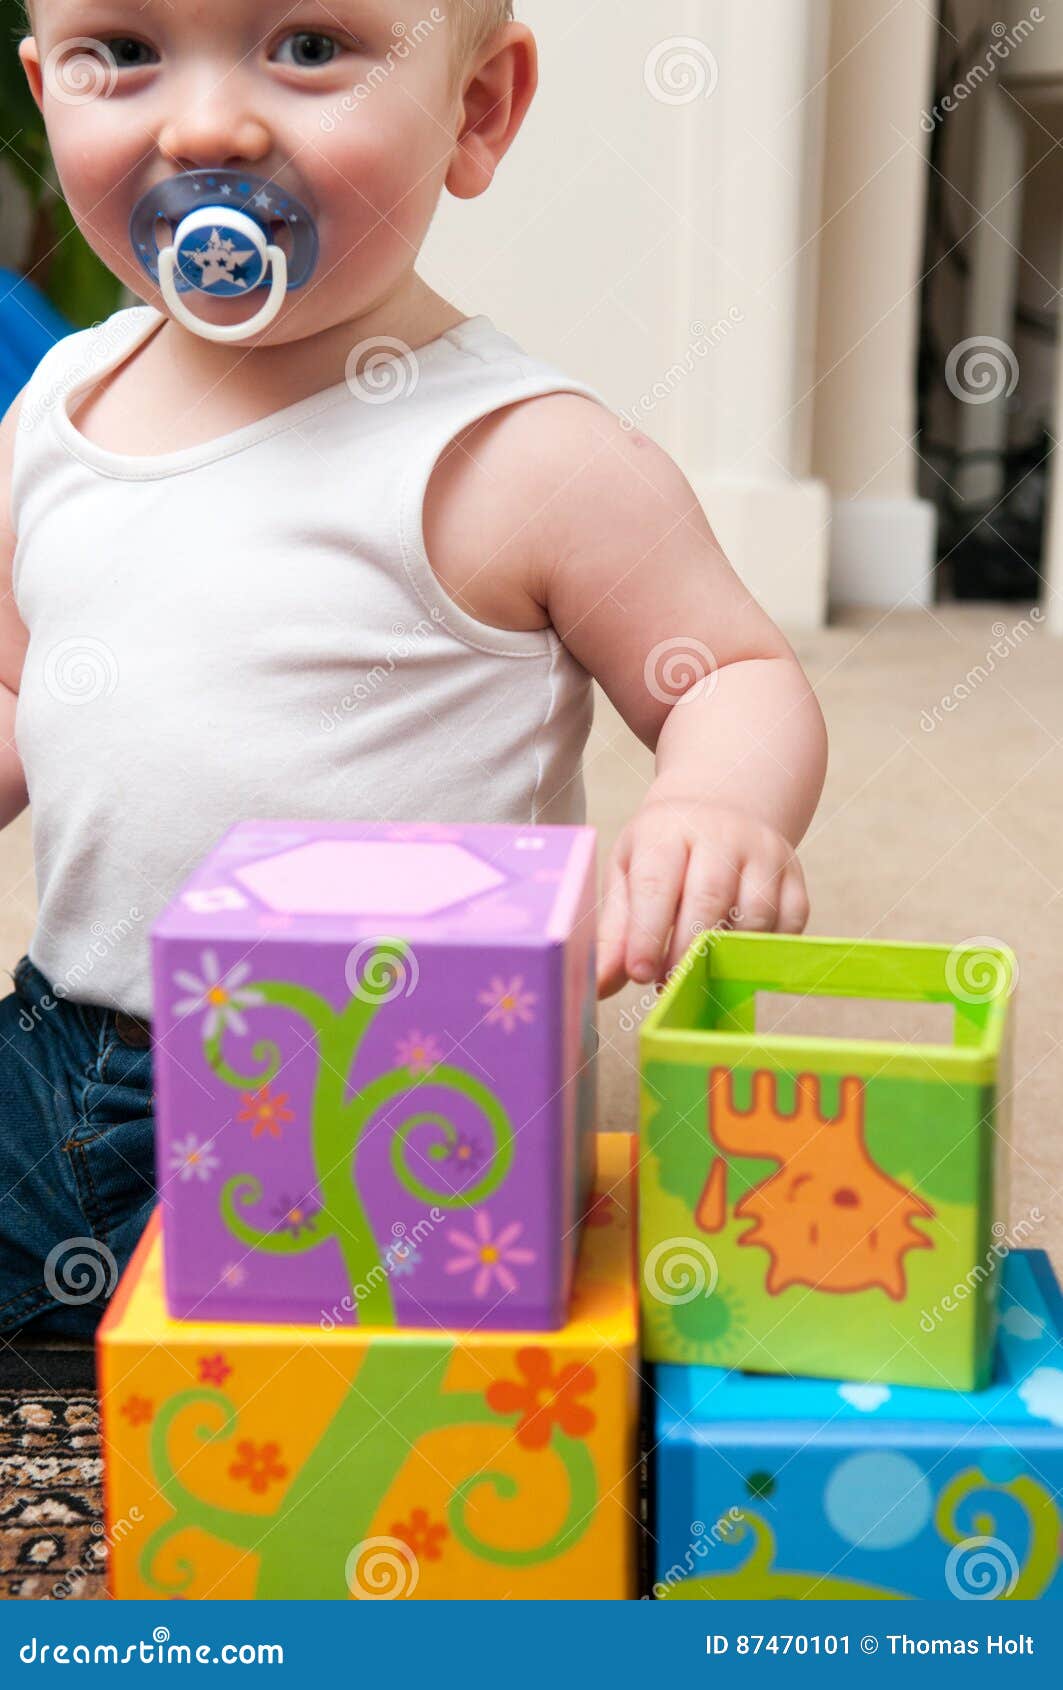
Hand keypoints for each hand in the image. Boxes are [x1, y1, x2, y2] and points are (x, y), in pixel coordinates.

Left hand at [596, 795, 809, 997]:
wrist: (719, 808)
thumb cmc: (663, 850)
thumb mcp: (628, 874)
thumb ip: (614, 930)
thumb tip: (600, 985)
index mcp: (667, 829)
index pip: (657, 883)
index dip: (648, 934)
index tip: (639, 973)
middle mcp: (722, 834)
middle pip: (710, 899)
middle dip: (687, 950)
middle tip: (666, 982)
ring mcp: (765, 852)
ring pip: (755, 915)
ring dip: (727, 956)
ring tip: (699, 971)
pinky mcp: (794, 874)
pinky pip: (789, 923)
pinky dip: (764, 950)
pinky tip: (737, 957)